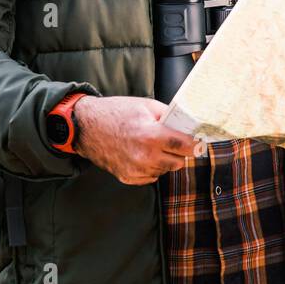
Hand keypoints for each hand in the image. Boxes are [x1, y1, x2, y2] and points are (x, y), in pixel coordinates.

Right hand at [74, 96, 195, 185]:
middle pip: (179, 162)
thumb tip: (187, 124)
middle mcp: (145, 157)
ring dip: (164, 160)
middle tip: (172, 141)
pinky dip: (151, 167)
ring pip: (165, 170)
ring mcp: (136, 170)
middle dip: (179, 152)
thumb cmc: (115, 113)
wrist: (87, 126)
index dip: (195, 144)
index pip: (186, 147)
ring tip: (151, 145)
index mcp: (151, 136)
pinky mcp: (128, 178)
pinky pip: (151, 176)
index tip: (198, 142)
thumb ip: (168, 116)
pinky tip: (141, 154)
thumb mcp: (145, 105)